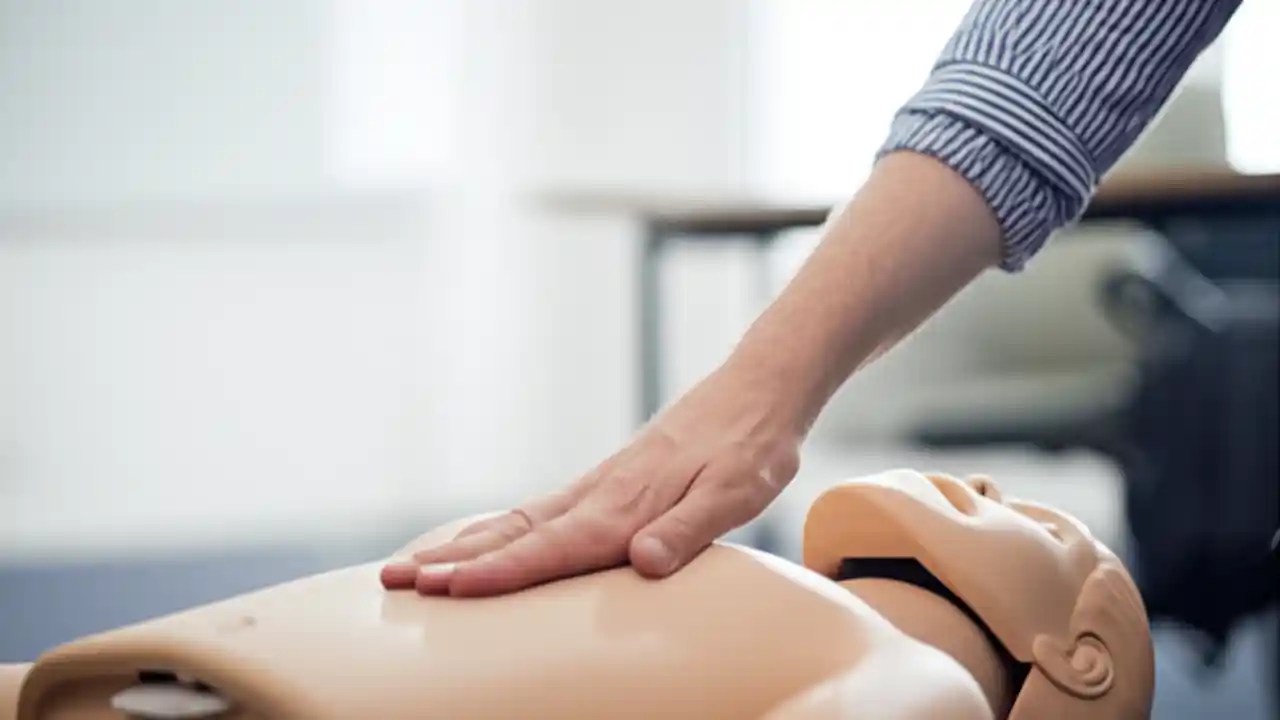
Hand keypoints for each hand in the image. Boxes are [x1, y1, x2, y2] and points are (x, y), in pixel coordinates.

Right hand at [380, 363, 804, 595]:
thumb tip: (641, 560)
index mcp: (625, 507)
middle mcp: (600, 497)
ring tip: (414, 564)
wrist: (756, 393)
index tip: (447, 587)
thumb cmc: (750, 448)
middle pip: (514, 534)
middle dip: (454, 561)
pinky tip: (482, 541)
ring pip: (517, 521)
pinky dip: (498, 530)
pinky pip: (538, 512)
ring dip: (464, 546)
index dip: (498, 572)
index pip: (551, 548)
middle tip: (396, 579)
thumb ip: (687, 530)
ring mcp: (597, 488)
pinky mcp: (606, 485)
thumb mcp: (735, 492)